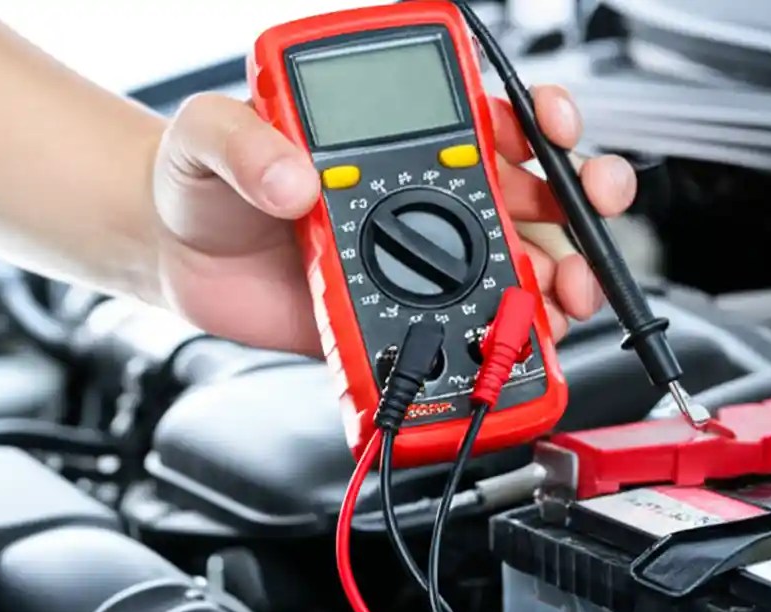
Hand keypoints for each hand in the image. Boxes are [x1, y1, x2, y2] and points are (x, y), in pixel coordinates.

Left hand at [151, 86, 634, 355]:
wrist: (180, 258)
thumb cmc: (203, 179)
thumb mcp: (211, 135)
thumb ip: (246, 145)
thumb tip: (295, 179)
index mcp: (397, 137)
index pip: (486, 114)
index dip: (537, 116)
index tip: (553, 126)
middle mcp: (425, 193)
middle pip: (529, 189)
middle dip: (579, 194)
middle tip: (590, 203)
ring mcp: (421, 258)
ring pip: (519, 262)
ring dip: (560, 273)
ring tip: (566, 288)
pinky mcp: (405, 314)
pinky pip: (470, 328)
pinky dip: (510, 337)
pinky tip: (526, 338)